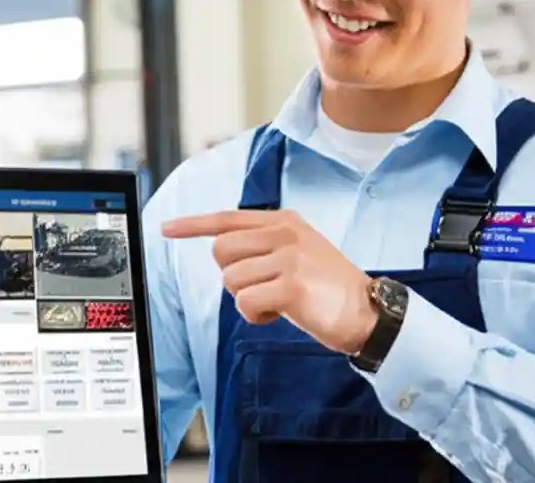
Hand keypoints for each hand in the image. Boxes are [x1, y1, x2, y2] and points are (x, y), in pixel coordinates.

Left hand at [163, 210, 376, 354]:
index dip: (193, 225)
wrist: (368, 311)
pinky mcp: (290, 285)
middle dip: (233, 275)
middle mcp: (284, 233)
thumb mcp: (297, 251)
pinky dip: (256, 316)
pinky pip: (245, 302)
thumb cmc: (327, 287)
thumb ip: (264, 245)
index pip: (228, 218)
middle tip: (262, 287)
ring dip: (247, 300)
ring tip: (278, 301)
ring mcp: (288, 257)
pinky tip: (280, 314)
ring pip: (230, 280)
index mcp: (284, 222)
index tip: (167, 228)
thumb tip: (224, 251)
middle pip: (221, 251)